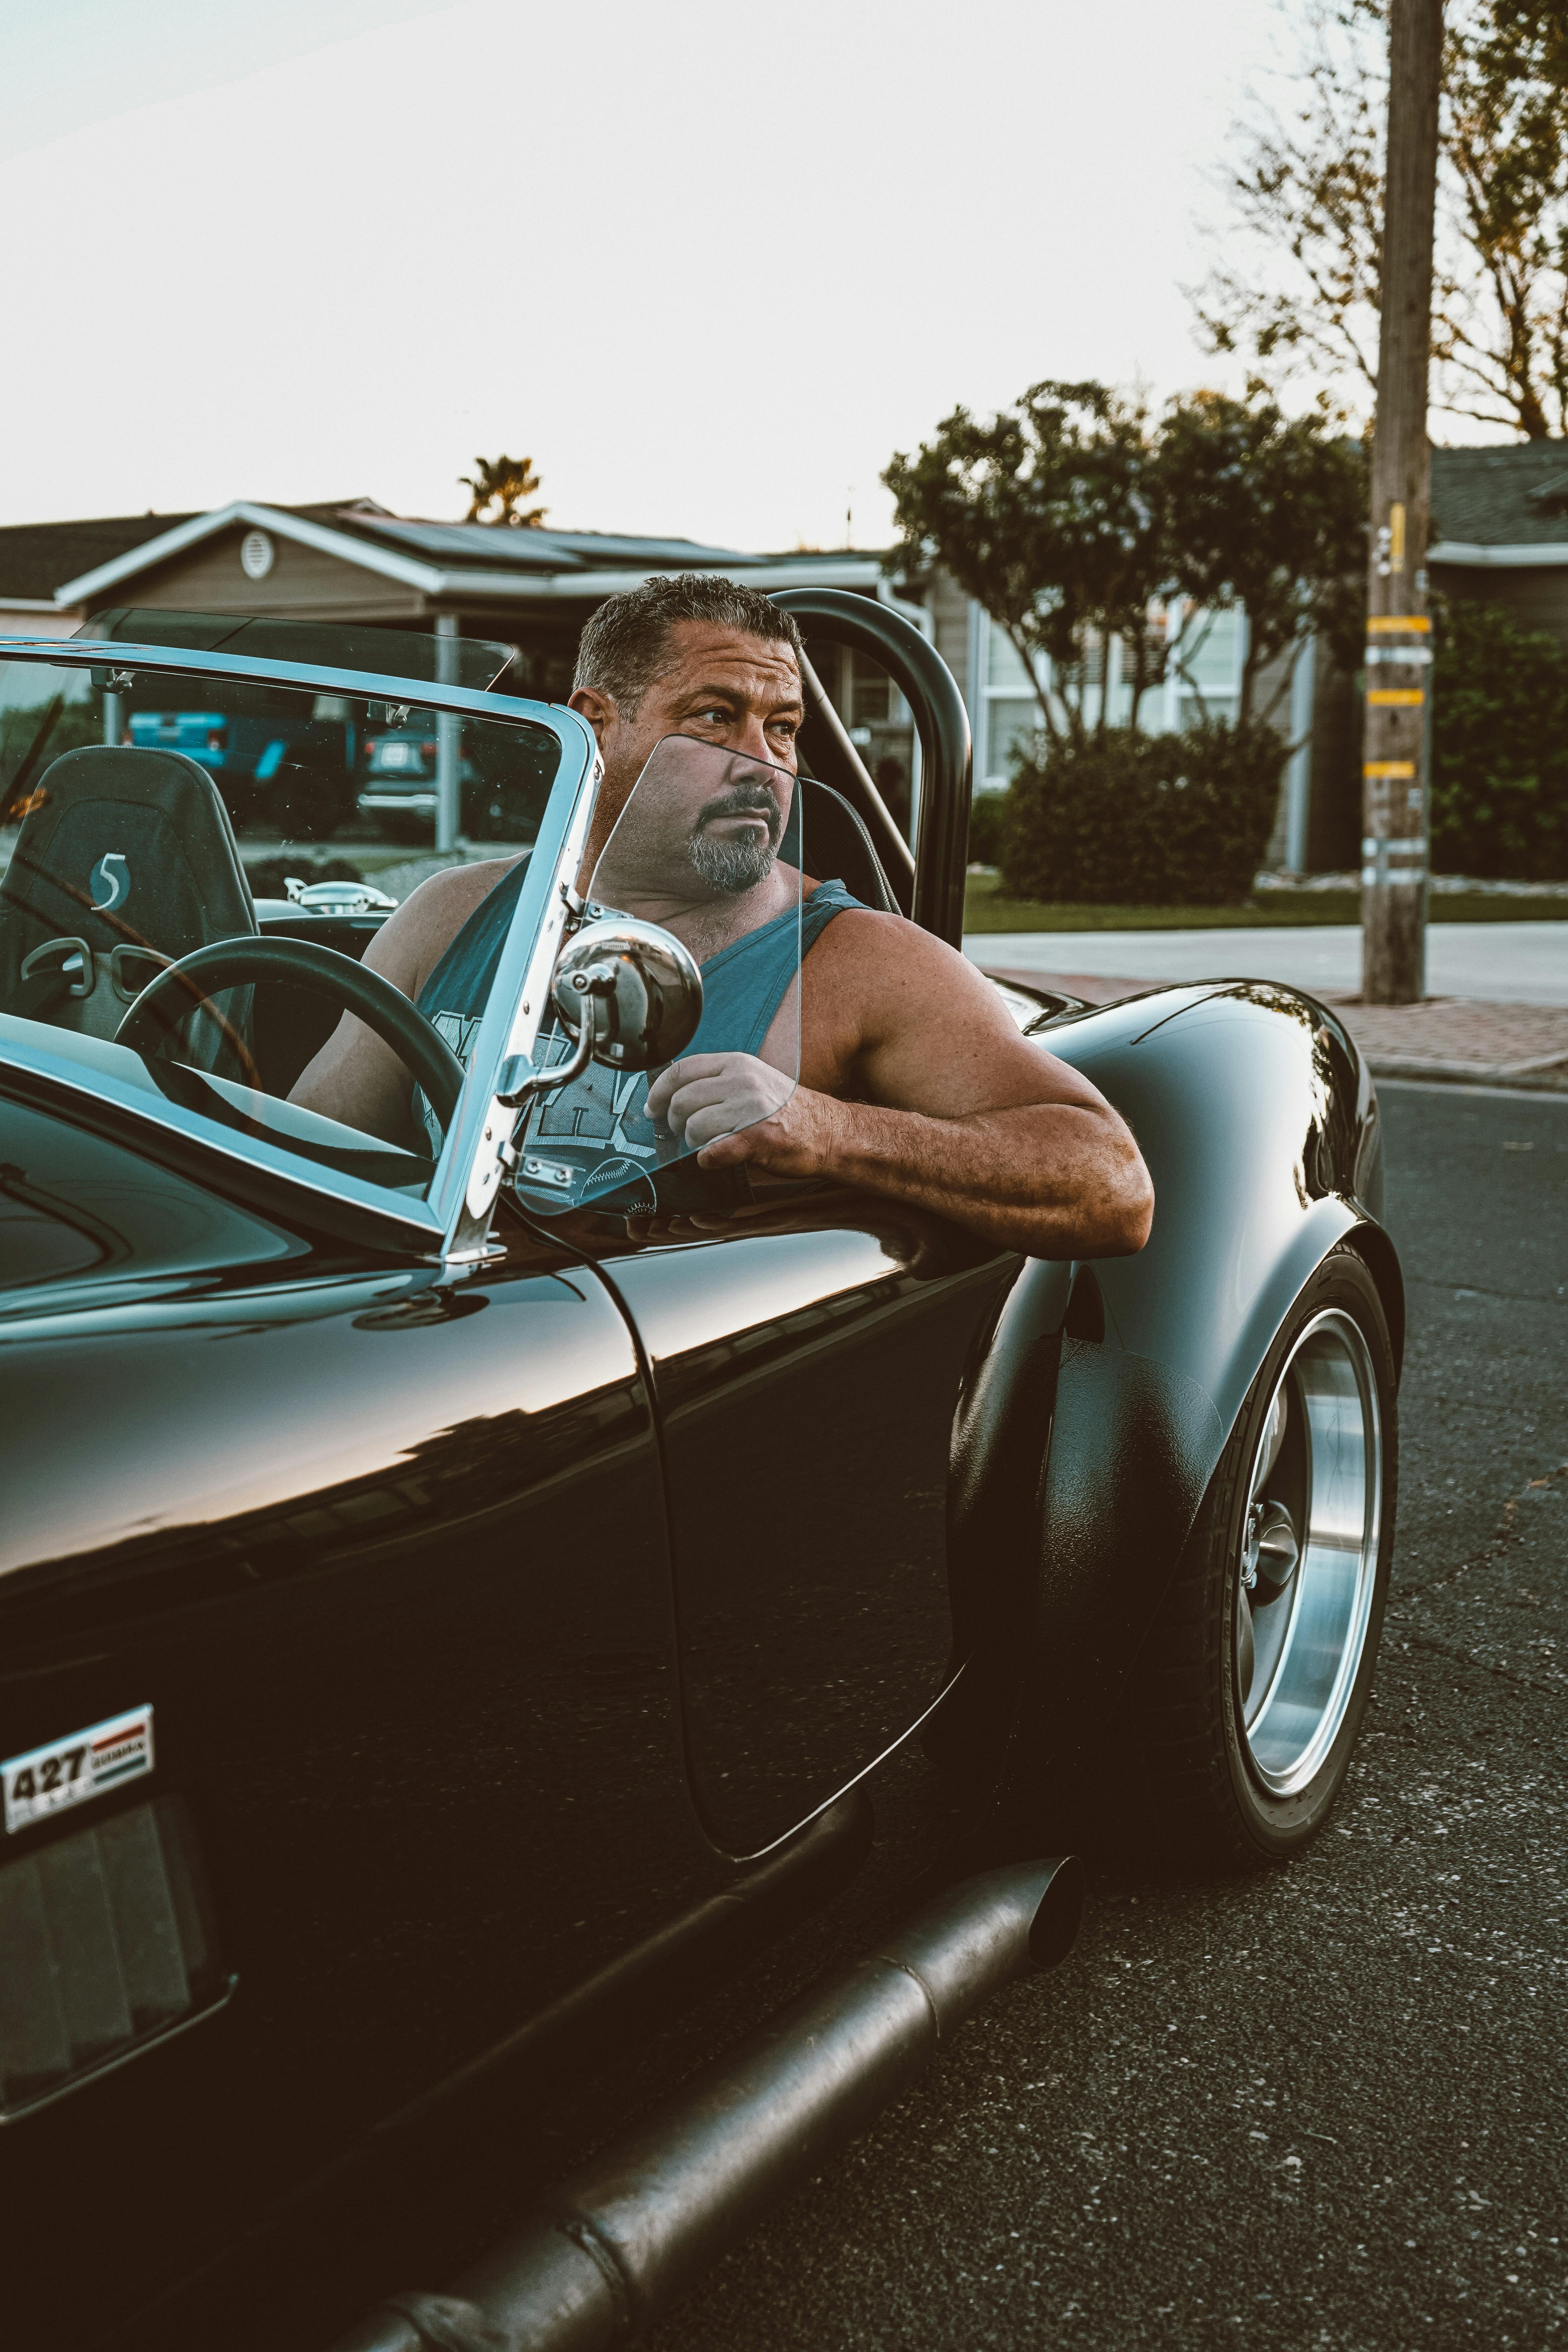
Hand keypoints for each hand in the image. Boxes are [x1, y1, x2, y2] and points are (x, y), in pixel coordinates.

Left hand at [644, 1051, 840, 1178]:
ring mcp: (750, 1109)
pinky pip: (713, 1151)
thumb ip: (718, 1083)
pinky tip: (715, 1159)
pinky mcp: (757, 1138)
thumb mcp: (753, 1081)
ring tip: (707, 1146)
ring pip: (694, 1127)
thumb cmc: (788, 1111)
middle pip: (682, 1101)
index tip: (652, 1108)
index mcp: (737, 1064)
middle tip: (683, 1135)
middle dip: (675, 1123)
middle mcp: (742, 1082)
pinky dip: (707, 1160)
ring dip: (692, 1144)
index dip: (659, 1092)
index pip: (681, 1070)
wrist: (829, 1132)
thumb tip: (674, 1096)